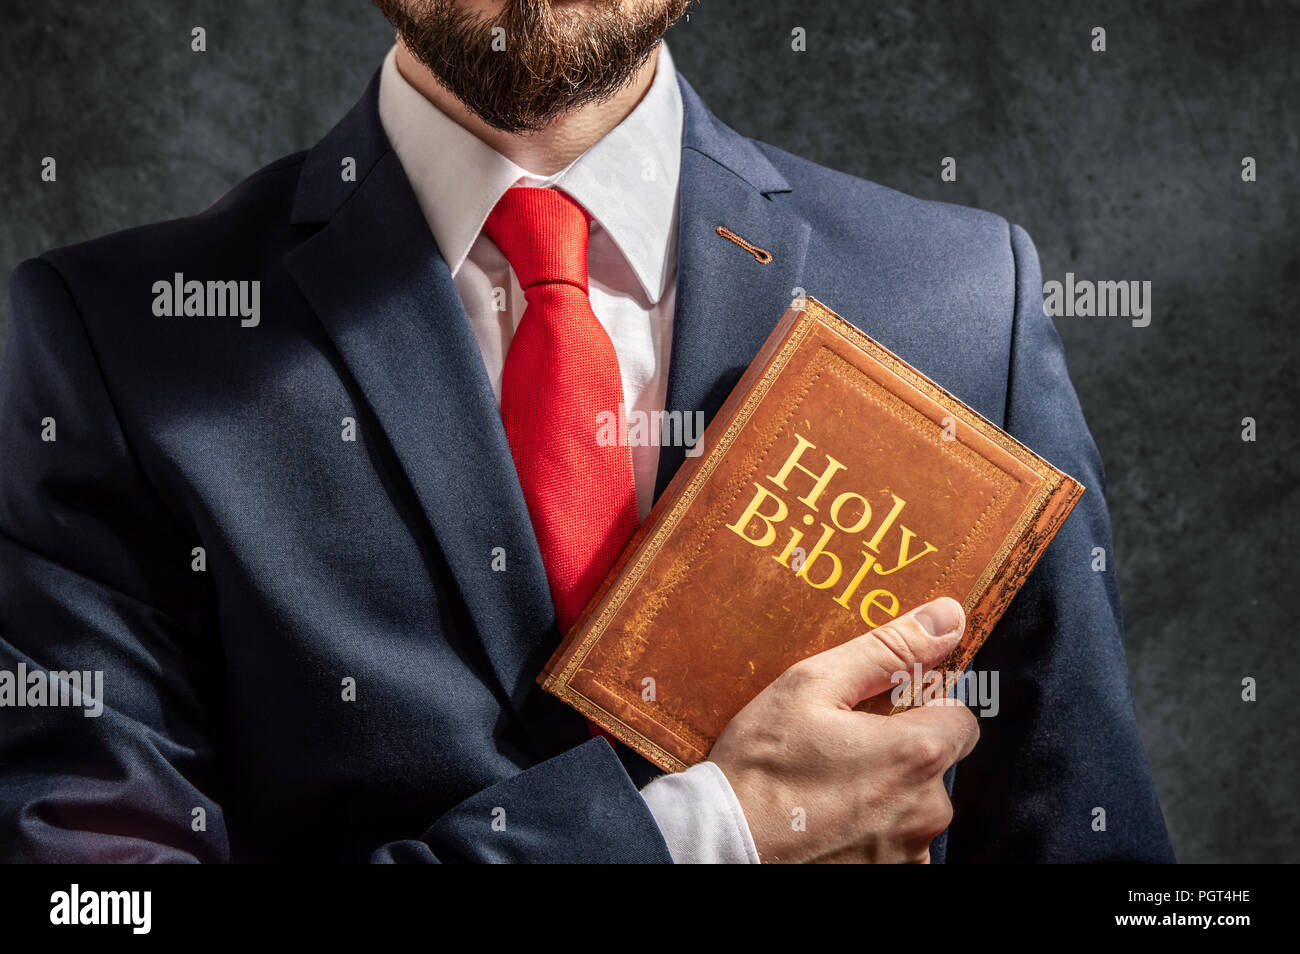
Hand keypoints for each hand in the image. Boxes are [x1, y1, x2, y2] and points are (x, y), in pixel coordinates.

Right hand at [708, 596, 978, 862]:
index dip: (921, 705)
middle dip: (900, 748)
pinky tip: (829, 817)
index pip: (961, 715)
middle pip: (936, 762)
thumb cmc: (761, 764)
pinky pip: (898, 840)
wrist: (721, 844)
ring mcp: (911, 851)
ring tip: (828, 785)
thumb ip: (888, 649)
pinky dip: (873, 827)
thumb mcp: (813, 686)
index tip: (878, 709)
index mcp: (917, 753)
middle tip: (840, 747)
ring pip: (916, 803)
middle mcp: (928, 809)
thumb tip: (948, 615)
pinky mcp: (891, 877)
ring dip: (887, 790)